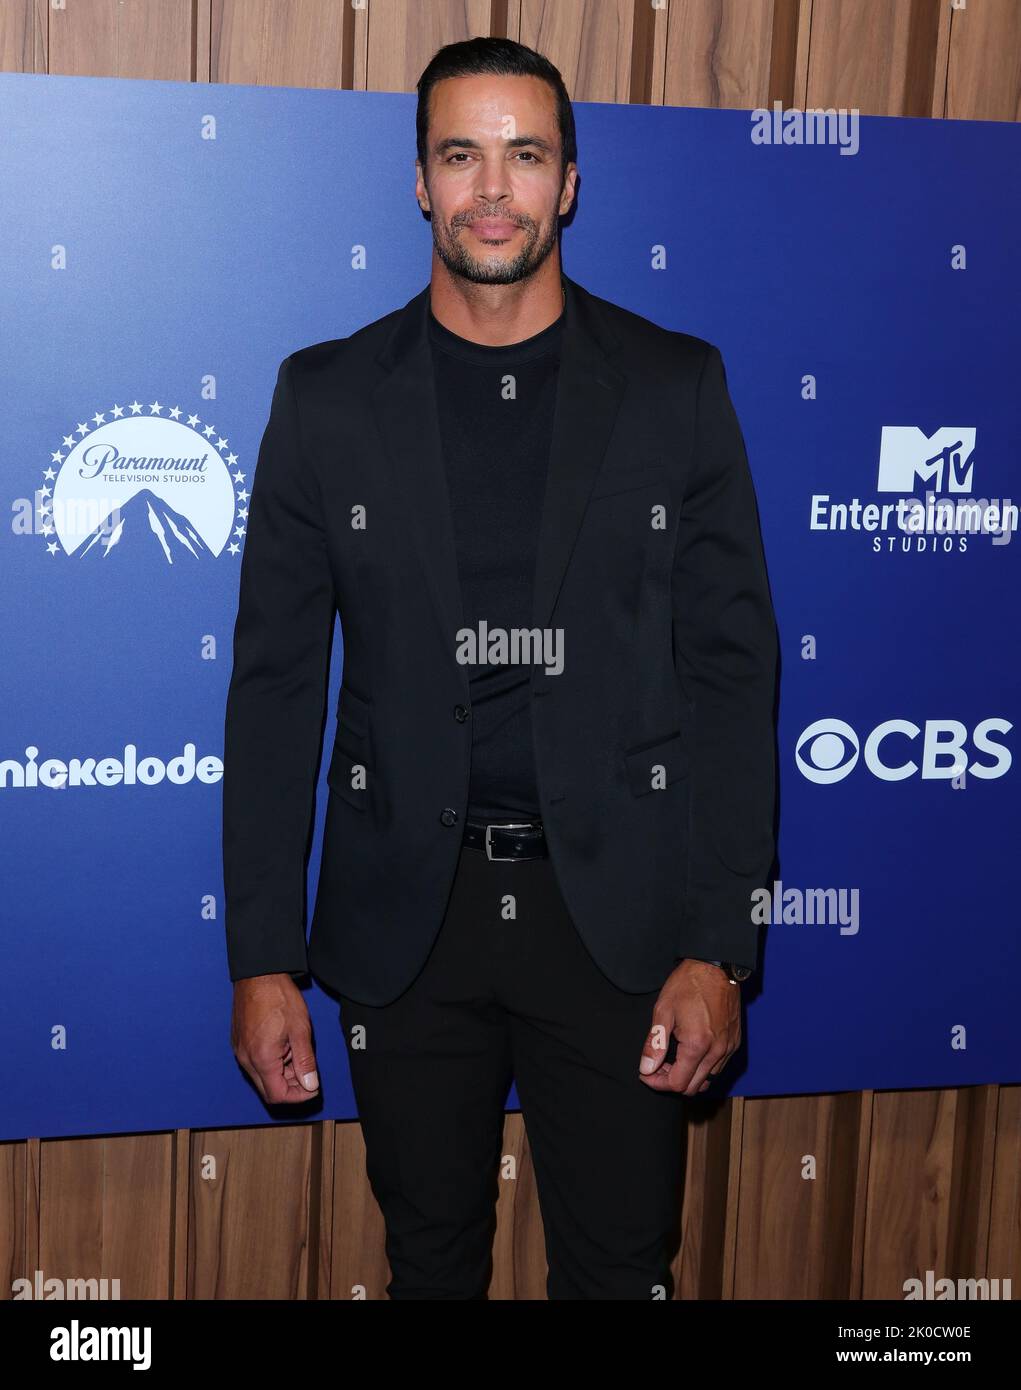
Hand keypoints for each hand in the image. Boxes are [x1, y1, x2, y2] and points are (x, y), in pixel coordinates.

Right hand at [231, 973, 319, 1103]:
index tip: (313, 1088)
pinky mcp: (239, 1042)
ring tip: (297, 1056)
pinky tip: (284, 1048)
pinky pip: (254, 1064)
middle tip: (308, 1074)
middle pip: (268, 1090)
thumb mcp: (300, 1030)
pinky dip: (271, 1064)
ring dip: (281, 1075)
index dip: (298, 1096)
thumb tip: (311, 1085)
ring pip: (261, 1078)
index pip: (278, 1095)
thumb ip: (305, 1061)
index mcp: (261, 1058)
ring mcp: (240, 1051)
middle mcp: (246, 1059)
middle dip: (290, 1088)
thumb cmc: (278, 997)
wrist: (258, 975)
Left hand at [638, 959, 741, 1093]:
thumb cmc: (689, 984)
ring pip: (708, 1080)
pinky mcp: (734, 1042)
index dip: (657, 1083)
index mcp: (697, 1045)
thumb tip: (646, 1068)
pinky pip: (719, 1067)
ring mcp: (729, 1048)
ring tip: (672, 1059)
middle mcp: (717, 1051)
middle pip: (693, 1087)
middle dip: (671, 1081)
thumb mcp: (663, 1010)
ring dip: (689, 1076)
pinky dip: (703, 1067)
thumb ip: (655, 1043)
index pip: (677, 1084)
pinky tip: (690, 1052)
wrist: (716, 966)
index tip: (646, 1073)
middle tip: (657, 1066)